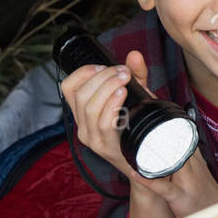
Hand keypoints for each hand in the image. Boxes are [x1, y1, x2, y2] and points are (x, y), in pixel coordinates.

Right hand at [60, 52, 217, 217]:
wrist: (149, 163)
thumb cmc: (139, 129)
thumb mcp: (137, 98)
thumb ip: (136, 76)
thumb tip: (134, 55)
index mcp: (84, 114)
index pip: (68, 88)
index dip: (83, 72)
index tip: (102, 66)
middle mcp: (83, 127)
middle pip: (81, 94)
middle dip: (102, 77)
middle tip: (122, 71)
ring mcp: (92, 139)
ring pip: (90, 107)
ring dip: (107, 88)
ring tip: (124, 79)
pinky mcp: (105, 148)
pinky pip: (103, 124)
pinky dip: (112, 106)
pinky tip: (122, 95)